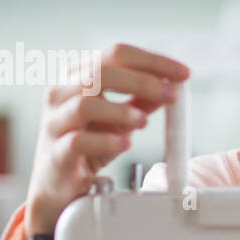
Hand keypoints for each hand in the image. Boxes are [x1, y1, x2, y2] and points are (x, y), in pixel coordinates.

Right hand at [24, 44, 188, 237]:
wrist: (58, 184)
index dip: (153, 61)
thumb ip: (141, 101)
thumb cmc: (87, 145)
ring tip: (145, 121)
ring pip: (85, 104)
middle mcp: (61, 94)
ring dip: (122, 111)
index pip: (116, 55)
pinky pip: (78, 142)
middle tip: (172, 94)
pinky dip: (106, 142)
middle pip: (100, 73)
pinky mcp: (56, 153)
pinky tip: (125, 144)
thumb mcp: (119, 119)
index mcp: (78, 77)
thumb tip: (172, 86)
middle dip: (142, 81)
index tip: (183, 74)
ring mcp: (55, 123)